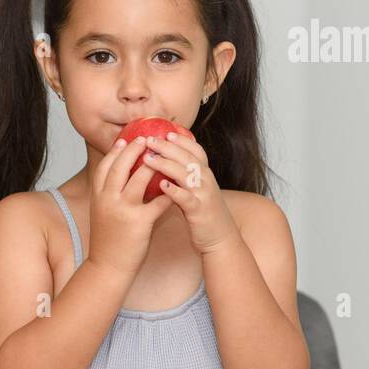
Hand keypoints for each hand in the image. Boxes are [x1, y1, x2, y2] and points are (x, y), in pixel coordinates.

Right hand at [86, 135, 176, 276]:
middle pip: (120, 166)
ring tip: (163, 155)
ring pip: (139, 178)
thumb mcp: (102, 212)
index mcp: (98, 196)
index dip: (115, 152)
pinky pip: (158, 201)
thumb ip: (111, 194)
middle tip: (145, 138)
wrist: (108, 266)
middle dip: (134, 149)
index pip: (105, 166)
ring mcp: (123, 210)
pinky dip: (168, 192)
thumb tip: (124, 176)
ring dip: (153, 164)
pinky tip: (176, 184)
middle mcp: (108, 199)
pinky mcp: (139, 222)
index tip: (124, 140)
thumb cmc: (108, 239)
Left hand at [143, 132, 240, 254]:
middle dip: (168, 147)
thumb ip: (184, 176)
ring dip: (166, 164)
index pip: (196, 150)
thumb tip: (166, 162)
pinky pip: (187, 198)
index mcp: (205, 174)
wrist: (220, 238)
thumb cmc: (203, 213)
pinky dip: (174, 191)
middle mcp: (206, 180)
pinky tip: (161, 185)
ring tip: (148, 158)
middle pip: (188, 158)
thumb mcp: (197, 190)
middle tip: (149, 139)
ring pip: (186, 174)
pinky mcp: (199, 211)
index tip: (167, 130)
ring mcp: (204, 195)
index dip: (182, 140)